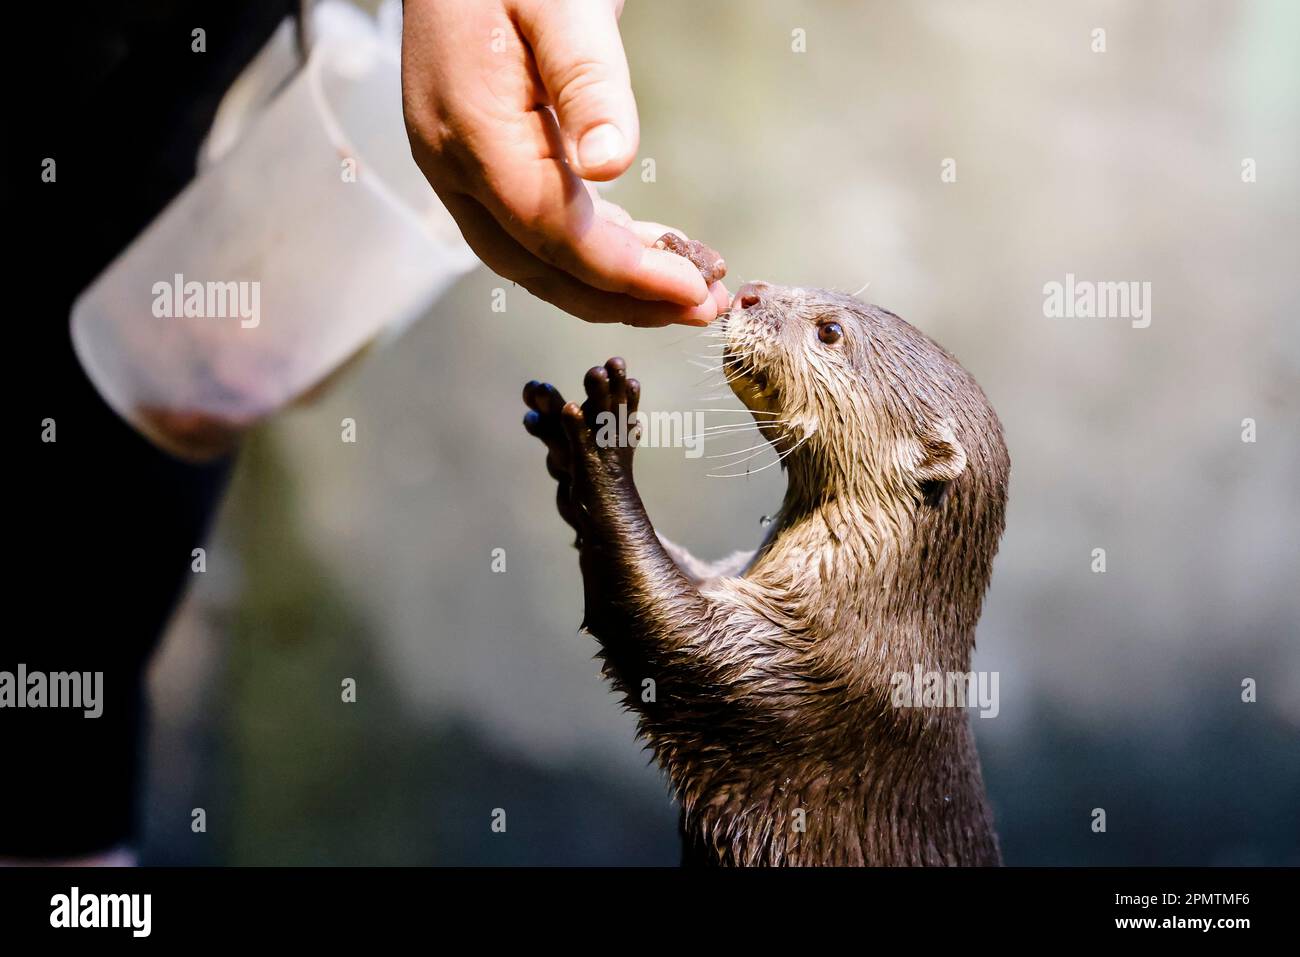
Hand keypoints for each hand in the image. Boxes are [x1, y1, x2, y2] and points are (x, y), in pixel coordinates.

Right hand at [401, 0, 729, 326]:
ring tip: (685, 291)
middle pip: (539, 265)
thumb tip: (611, 164)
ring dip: (612, 286)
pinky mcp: (475, 166)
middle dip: (625, 298)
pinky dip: (592, 252)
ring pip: (534, 260)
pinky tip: (643, 251)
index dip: (624, 272)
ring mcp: (457, 170)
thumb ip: (586, 79)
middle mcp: (451, 164)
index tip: (691, 288)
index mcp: (468, 127)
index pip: (549, 230)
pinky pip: (532, 232)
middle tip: (702, 305)